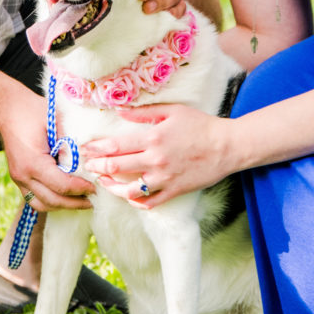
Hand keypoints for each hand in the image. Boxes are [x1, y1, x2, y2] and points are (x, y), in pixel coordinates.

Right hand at [0, 94, 94, 210]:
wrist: (7, 109)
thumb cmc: (32, 111)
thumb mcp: (56, 122)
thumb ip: (70, 144)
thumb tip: (88, 162)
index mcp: (32, 162)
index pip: (61, 185)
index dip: (81, 189)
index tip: (95, 188)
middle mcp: (23, 175)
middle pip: (52, 200)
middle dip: (74, 203)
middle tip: (93, 201)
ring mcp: (18, 178)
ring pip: (41, 205)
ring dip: (62, 206)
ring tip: (81, 202)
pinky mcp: (18, 178)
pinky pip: (34, 198)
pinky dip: (51, 201)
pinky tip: (65, 197)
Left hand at [79, 103, 237, 207]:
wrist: (227, 146)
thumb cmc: (201, 125)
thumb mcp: (172, 111)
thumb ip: (144, 113)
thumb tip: (120, 112)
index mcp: (153, 138)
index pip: (115, 146)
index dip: (96, 148)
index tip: (86, 149)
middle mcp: (155, 160)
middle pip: (116, 167)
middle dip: (97, 166)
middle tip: (88, 165)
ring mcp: (164, 178)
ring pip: (128, 190)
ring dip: (111, 187)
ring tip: (103, 181)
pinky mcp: (174, 190)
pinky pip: (149, 202)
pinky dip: (136, 201)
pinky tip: (128, 196)